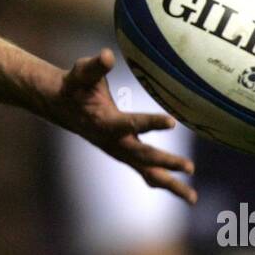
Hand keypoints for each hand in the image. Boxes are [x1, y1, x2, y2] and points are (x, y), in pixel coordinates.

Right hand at [48, 49, 195, 202]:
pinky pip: (146, 172)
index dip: (150, 122)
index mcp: (104, 123)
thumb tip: (107, 55)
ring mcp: (119, 152)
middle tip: (189, 167)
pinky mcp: (124, 154)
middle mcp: (113, 142)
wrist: (61, 106)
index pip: (130, 124)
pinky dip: (163, 181)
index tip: (172, 121)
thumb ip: (94, 66)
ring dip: (170, 184)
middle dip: (166, 162)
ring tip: (193, 198)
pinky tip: (183, 191)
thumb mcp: (81, 73)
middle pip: (143, 156)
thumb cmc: (75, 86)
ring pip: (147, 172)